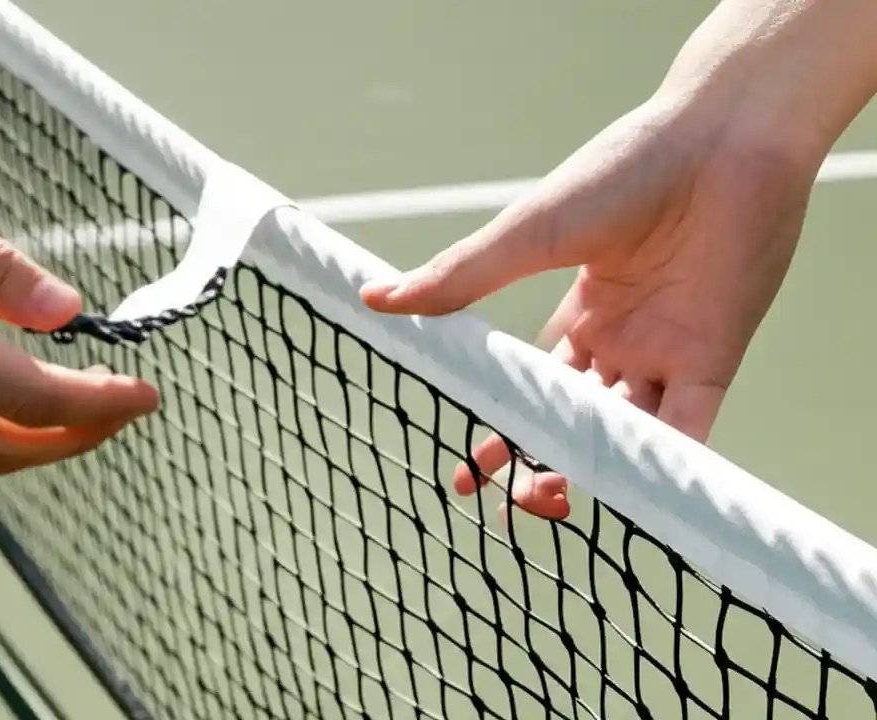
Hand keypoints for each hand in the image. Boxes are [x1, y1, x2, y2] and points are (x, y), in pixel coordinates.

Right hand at [361, 97, 819, 520]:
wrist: (717, 139)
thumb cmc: (622, 171)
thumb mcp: (525, 234)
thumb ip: (458, 279)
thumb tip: (374, 299)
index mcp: (584, 311)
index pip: (538, 389)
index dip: (504, 433)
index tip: (467, 476)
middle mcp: (626, 339)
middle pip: (580, 423)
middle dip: (542, 466)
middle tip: (511, 503)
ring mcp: (669, 352)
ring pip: (626, 437)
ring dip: (590, 472)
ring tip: (549, 499)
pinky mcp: (715, 358)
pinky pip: (687, 431)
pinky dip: (658, 468)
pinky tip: (622, 492)